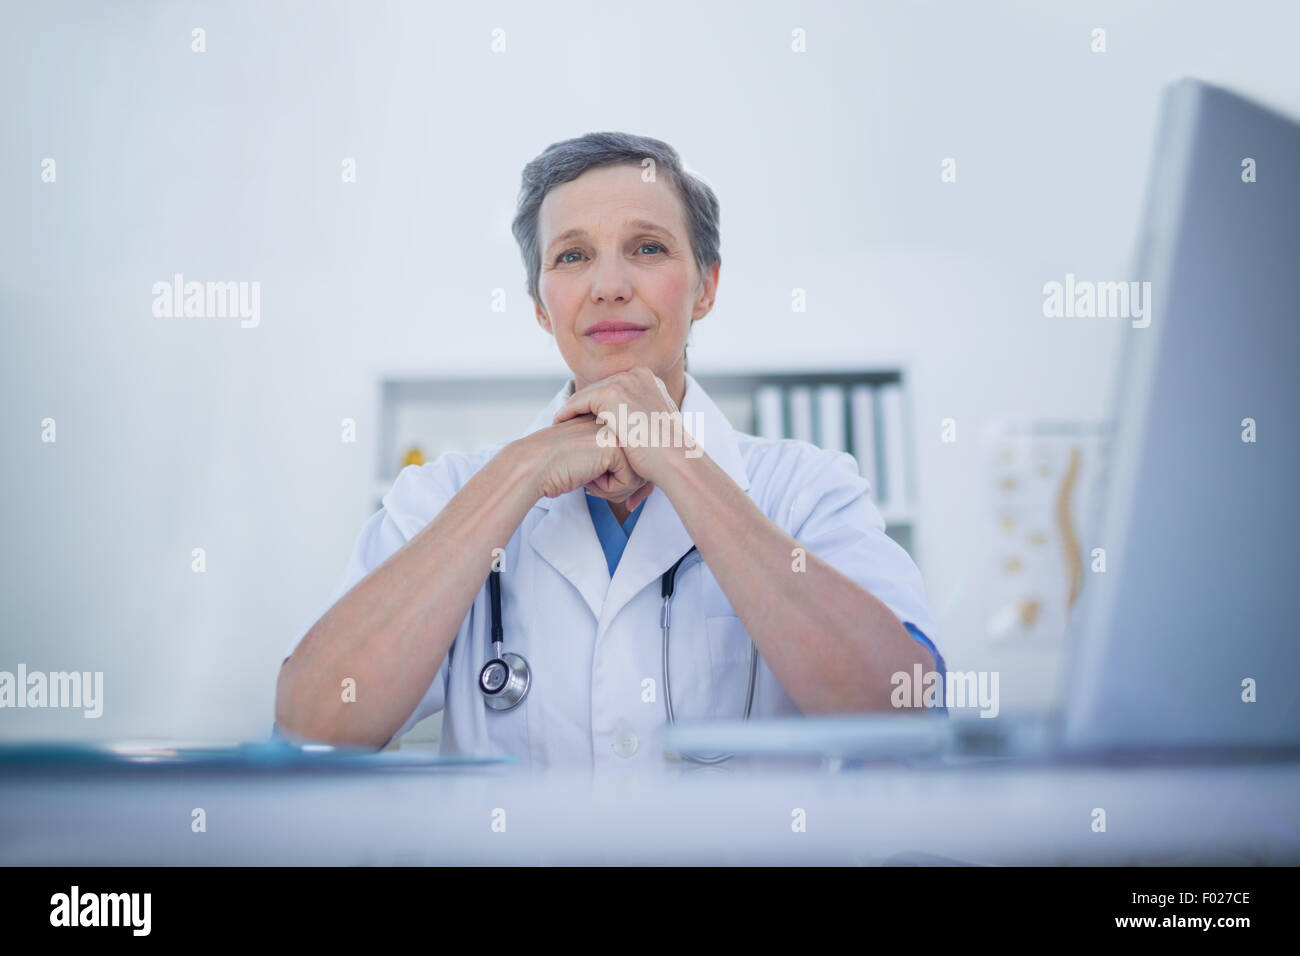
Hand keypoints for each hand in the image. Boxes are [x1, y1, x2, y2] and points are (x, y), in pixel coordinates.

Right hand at [521, 414, 655, 509]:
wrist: (535, 464)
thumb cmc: (559, 466)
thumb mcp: (594, 460)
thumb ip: (618, 463)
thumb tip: (644, 487)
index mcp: (614, 422)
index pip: (639, 457)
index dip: (630, 483)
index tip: (622, 497)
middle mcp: (619, 423)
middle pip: (643, 466)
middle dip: (625, 488)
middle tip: (598, 489)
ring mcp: (618, 431)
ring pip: (640, 475)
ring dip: (616, 490)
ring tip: (592, 483)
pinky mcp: (615, 446)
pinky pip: (630, 481)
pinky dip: (610, 490)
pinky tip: (590, 480)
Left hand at [550, 368, 697, 483]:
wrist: (674, 459)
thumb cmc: (668, 452)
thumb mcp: (659, 426)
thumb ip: (645, 417)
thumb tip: (638, 425)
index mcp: (650, 379)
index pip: (615, 387)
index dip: (599, 404)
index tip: (584, 419)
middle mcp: (637, 374)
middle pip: (600, 388)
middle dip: (585, 406)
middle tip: (567, 421)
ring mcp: (624, 381)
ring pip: (587, 394)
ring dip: (574, 409)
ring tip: (562, 424)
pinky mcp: (610, 392)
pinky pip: (578, 401)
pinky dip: (567, 412)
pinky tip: (559, 424)